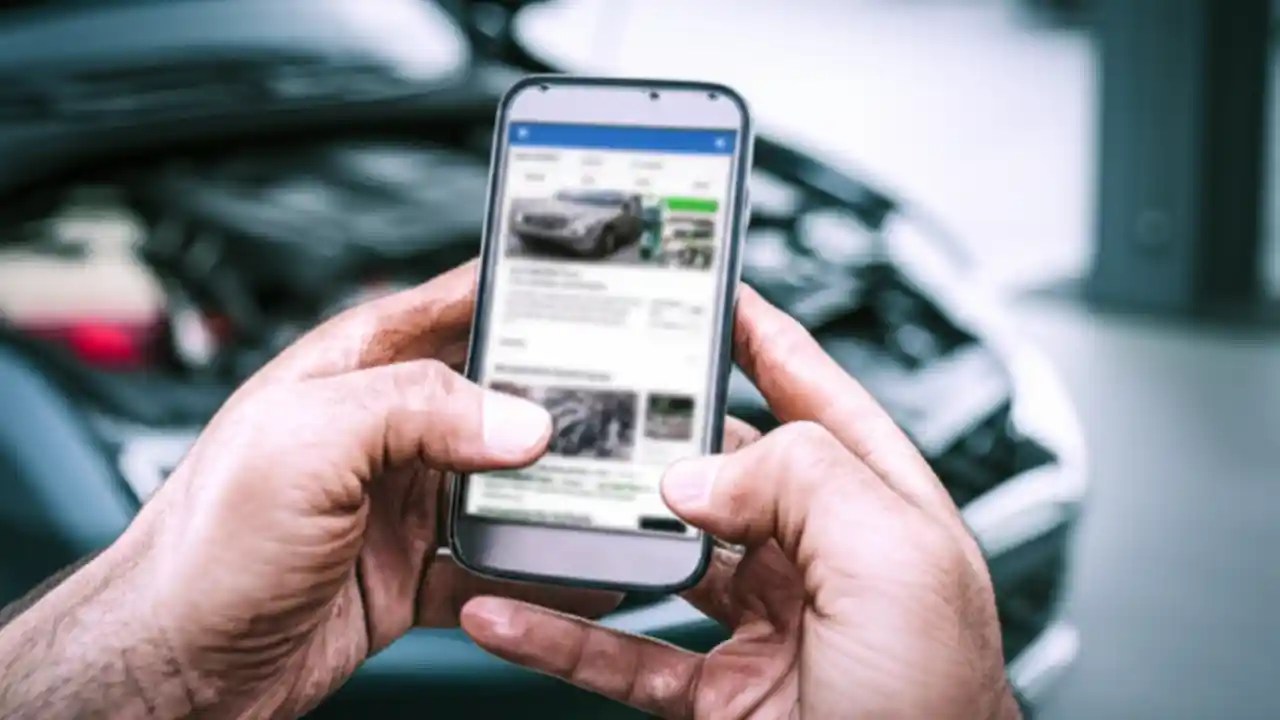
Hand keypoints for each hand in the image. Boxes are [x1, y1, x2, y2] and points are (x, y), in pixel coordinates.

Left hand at [1, 262, 615, 717]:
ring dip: (557, 491)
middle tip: (630, 404)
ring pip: (505, 483)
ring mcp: (400, 502)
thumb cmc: (203, 545)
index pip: (452, 304)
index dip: (520, 290)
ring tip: (614, 491)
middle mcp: (382, 430)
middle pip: (495, 396)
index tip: (594, 289)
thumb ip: (416, 410)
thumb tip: (520, 418)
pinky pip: (493, 561)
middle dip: (560, 399)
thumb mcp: (307, 445)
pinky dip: (538, 571)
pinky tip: (574, 573)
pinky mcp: (411, 570)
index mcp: (353, 369)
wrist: (176, 669)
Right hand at [461, 287, 1018, 718]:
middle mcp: (822, 559)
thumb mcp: (893, 560)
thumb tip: (699, 472)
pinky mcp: (721, 696)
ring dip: (596, 538)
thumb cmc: (942, 710)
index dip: (763, 341)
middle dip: (657, 439)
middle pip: (725, 473)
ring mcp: (768, 628)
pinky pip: (625, 655)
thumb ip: (803, 480)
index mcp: (880, 509)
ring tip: (535, 500)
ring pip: (663, 561)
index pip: (816, 398)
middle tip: (591, 400)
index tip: (708, 295)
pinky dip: (562, 636)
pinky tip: (513, 615)